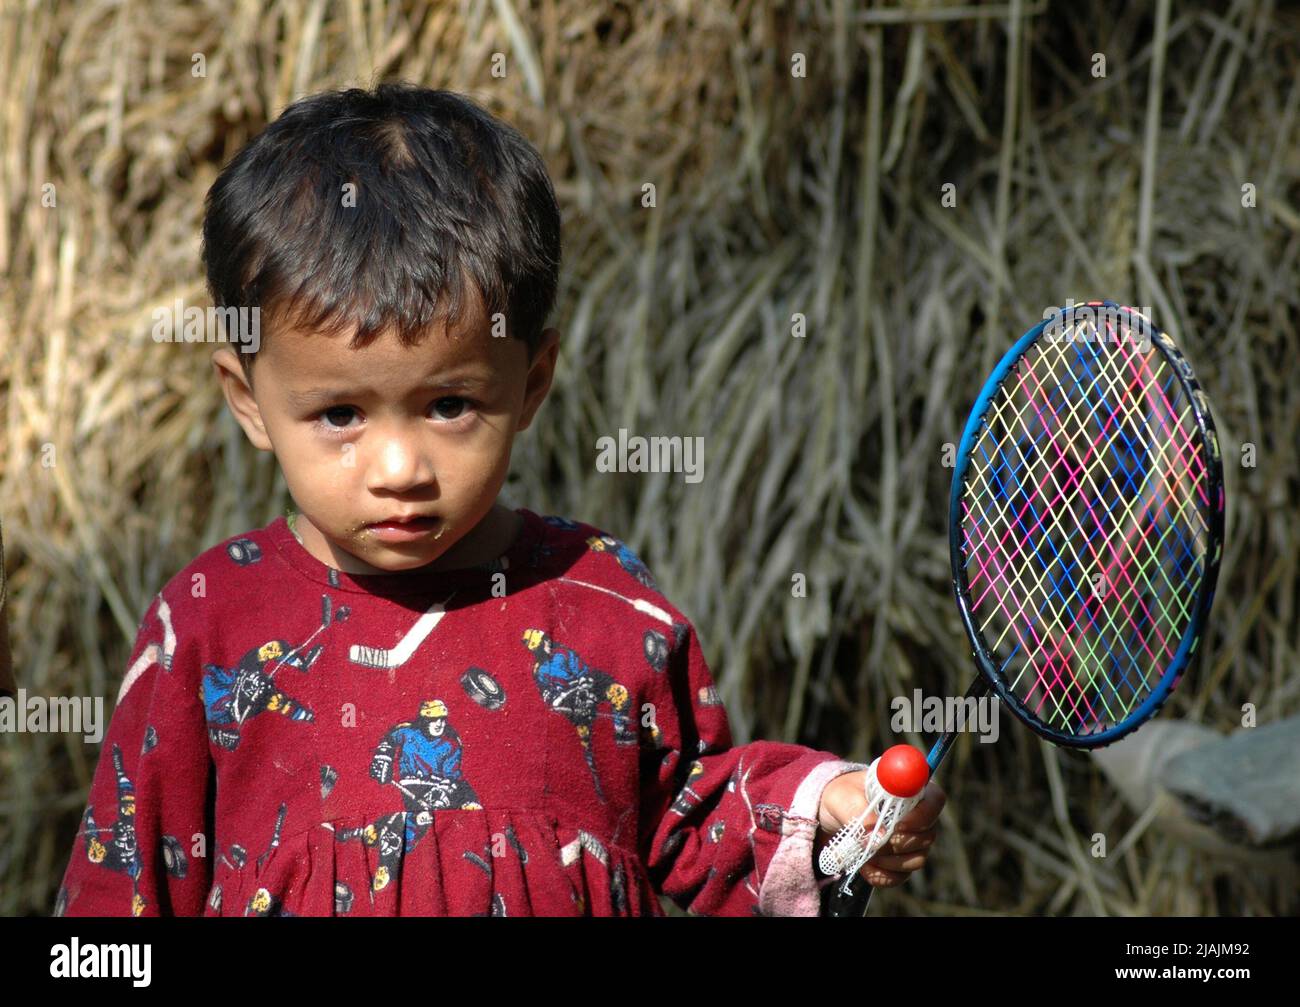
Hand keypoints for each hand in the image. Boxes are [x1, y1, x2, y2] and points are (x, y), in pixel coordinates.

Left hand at [813, 771, 945, 886]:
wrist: (828, 816)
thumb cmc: (839, 796)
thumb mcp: (842, 798)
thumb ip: (860, 812)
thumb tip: (881, 837)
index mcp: (907, 789)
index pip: (935, 800)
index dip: (923, 815)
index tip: (899, 825)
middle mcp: (916, 815)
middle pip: (928, 835)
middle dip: (897, 843)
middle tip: (872, 842)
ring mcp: (911, 840)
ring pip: (917, 859)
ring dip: (889, 860)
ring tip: (863, 852)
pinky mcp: (899, 862)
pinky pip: (900, 876)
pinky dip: (881, 875)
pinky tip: (864, 865)